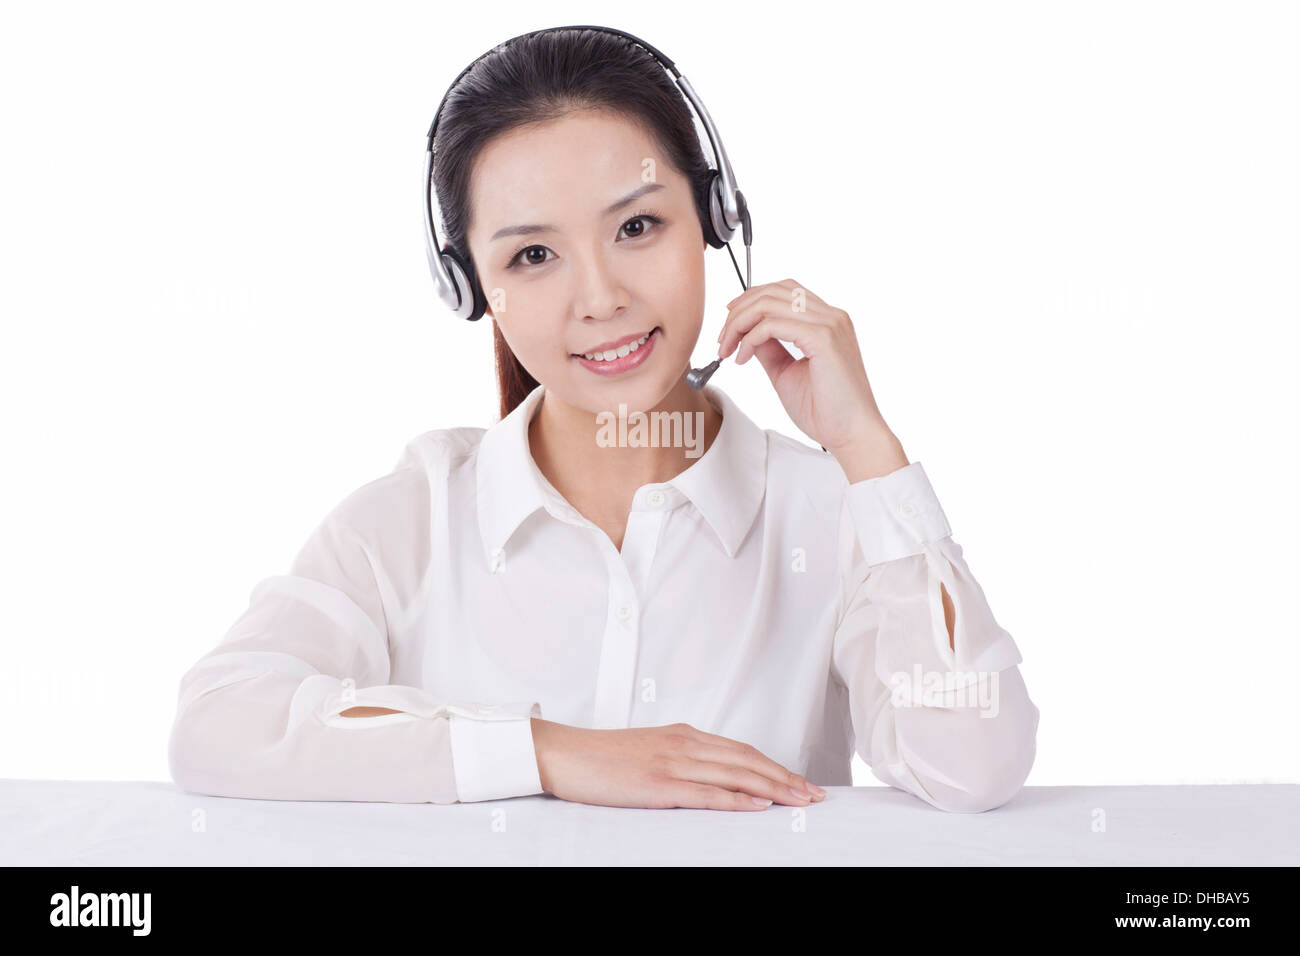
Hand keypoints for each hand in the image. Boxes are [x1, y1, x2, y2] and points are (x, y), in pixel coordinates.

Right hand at [530, 718, 825, 810]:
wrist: (565, 754)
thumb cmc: (602, 758)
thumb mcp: (650, 751)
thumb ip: (681, 758)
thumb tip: (711, 776)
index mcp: (684, 735)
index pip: (742, 750)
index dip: (775, 765)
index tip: (800, 781)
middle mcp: (684, 744)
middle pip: (748, 760)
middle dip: (786, 778)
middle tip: (815, 795)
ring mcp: (673, 763)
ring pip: (736, 774)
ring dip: (773, 788)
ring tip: (800, 801)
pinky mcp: (659, 785)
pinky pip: (707, 793)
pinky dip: (738, 799)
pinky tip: (759, 806)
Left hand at [716, 278, 909, 479]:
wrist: (851, 433)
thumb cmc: (826, 410)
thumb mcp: (786, 372)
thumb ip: (769, 349)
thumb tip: (746, 334)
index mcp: (827, 321)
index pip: (784, 290)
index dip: (751, 299)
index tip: (730, 321)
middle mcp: (831, 316)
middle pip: (773, 291)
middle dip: (739, 311)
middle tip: (722, 340)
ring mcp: (829, 324)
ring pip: (769, 303)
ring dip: (739, 323)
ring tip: (727, 349)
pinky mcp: (823, 338)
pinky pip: (772, 324)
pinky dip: (750, 338)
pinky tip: (743, 358)